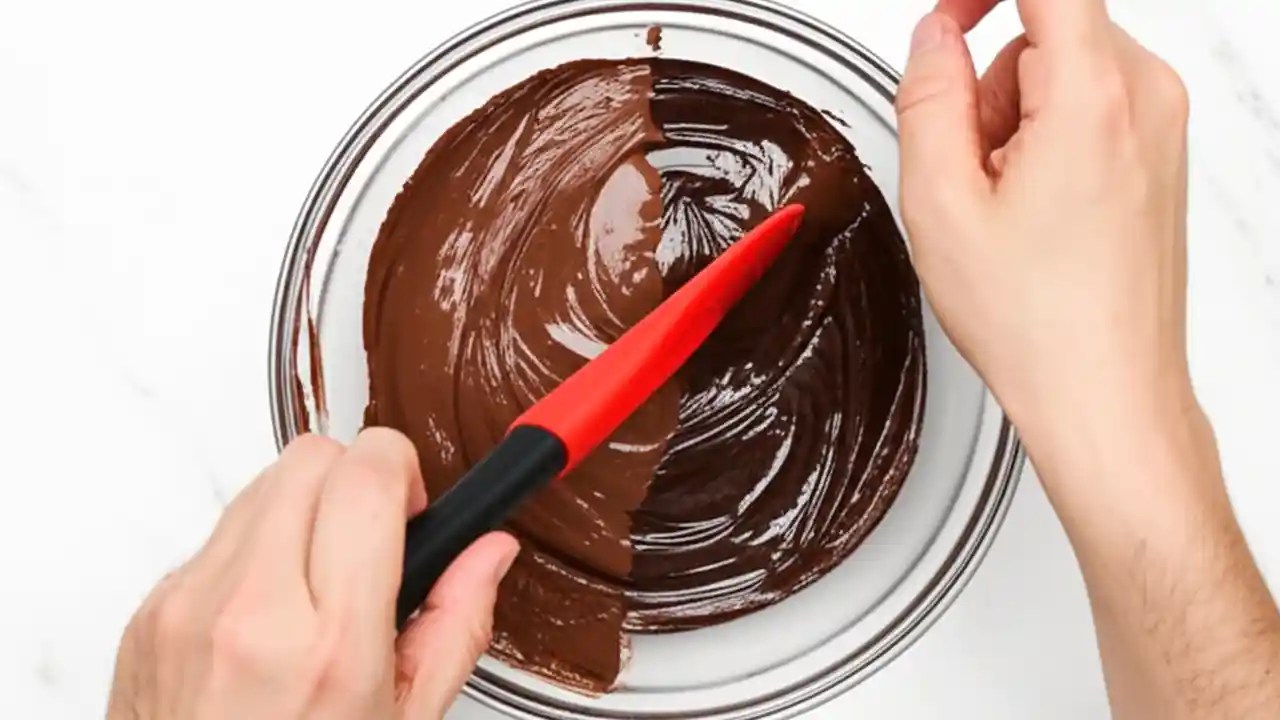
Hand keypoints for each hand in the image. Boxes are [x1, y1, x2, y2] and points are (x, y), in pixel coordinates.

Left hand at [107, 429, 519, 719]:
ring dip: (304, 509)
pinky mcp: (149, 610)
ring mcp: (189, 605)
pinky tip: (271, 612)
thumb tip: (488, 551)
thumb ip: (456, 627)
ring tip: (321, 579)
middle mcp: (251, 611)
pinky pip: (219, 535)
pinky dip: (256, 550)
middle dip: (355, 480)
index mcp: (330, 645)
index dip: (401, 472)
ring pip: (262, 484)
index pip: (367, 476)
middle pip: (312, 457)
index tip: (412, 506)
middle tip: (372, 538)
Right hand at [896, 0, 1195, 467]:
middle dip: (988, 86)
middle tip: (964, 167)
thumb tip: (933, 38)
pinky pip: (1089, 109)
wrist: (1106, 394)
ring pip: (1063, 73)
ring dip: (1014, 121)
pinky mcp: (1160, 156)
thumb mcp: (941, 204)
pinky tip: (1029, 211)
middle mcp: (1145, 99)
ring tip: (999, 205)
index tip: (946, 20)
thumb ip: (928, 97)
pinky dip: (1046, 142)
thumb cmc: (1040, 323)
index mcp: (1094, 98)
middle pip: (1044, 33)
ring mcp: (1161, 128)